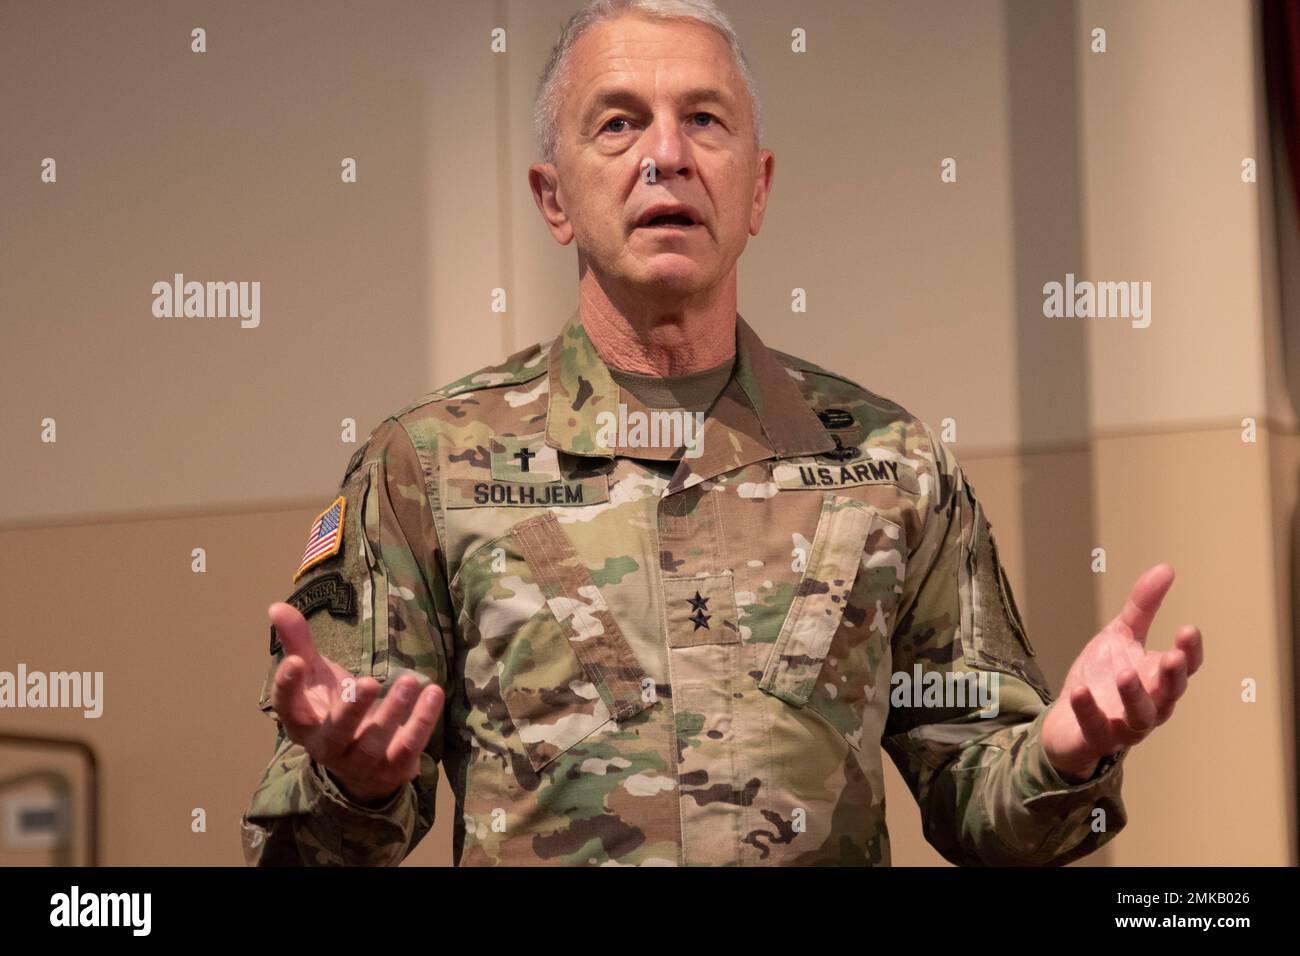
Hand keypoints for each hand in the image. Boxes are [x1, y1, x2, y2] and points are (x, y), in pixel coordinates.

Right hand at [267, 601, 444, 804]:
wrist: (362, 768)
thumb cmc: (333, 709)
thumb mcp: (316, 676)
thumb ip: (298, 643)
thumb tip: (276, 605)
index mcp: (304, 723)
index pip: (287, 708)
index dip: (287, 687)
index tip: (295, 660)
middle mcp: (328, 747)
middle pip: (336, 733)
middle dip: (352, 710)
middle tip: (369, 683)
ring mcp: (361, 762)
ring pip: (375, 743)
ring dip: (393, 712)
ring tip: (410, 681)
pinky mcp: (393, 768)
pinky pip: (408, 747)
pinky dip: (422, 721)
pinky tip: (434, 693)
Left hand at [1041, 564, 1202, 782]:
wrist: (1066, 719)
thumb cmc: (1103, 677)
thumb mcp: (1120, 636)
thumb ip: (1142, 607)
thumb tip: (1166, 568)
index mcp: (1158, 678)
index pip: (1185, 667)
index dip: (1190, 651)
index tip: (1188, 629)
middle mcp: (1149, 705)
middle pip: (1170, 695)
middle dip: (1173, 677)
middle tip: (1173, 657)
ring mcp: (1124, 725)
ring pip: (1140, 717)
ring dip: (1135, 696)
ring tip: (1125, 674)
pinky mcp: (1096, 737)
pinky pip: (1096, 729)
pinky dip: (1089, 711)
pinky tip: (1080, 691)